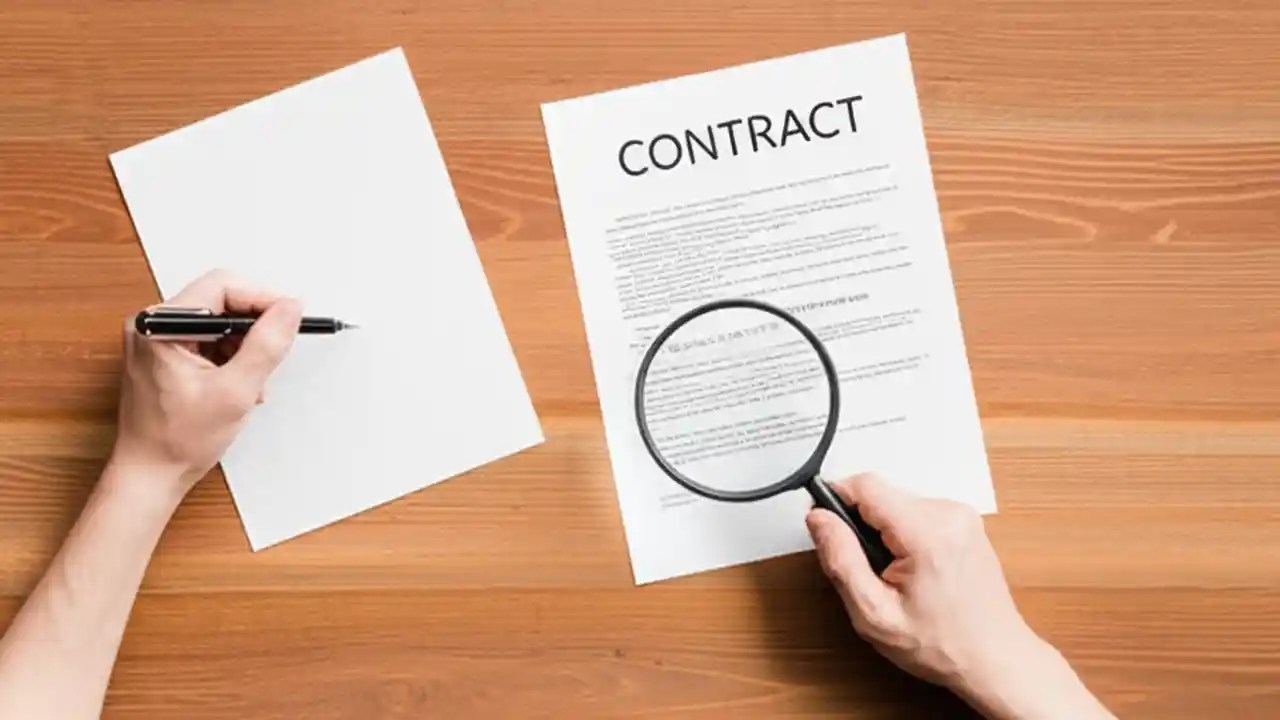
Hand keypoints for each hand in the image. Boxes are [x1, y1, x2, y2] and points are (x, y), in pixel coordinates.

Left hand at [111, 270, 301, 498]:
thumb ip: (266, 345)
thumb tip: (290, 309)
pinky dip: (230, 356)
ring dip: (244, 345)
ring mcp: (156, 339)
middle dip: (254, 327)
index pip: (222, 286)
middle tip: (272, 356)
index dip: (263, 299)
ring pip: (218, 320)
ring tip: (250, 381)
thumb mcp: (235, 391)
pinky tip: (236, 384)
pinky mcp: (164, 353)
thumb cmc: (176, 441)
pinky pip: (208, 339)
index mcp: (159, 326)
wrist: (149, 474)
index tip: (290, 319)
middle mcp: (151, 325)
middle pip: (221, 300)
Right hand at [806, 474, 1112, 719]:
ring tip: (892, 574)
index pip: (865, 485)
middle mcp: (949, 514)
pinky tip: (912, 570)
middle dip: (861, 524)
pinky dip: (903, 534)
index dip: (835, 498)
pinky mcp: (965, 522)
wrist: (996, 659)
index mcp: (926, 533)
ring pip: (897, 502)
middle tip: (865, 569)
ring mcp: (962, 515)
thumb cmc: (942, 645)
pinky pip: (918, 512)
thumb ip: (841, 560)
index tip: (825, 525)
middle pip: (881, 493)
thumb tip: (818, 518)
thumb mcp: (874, 614)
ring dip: (883, 530)